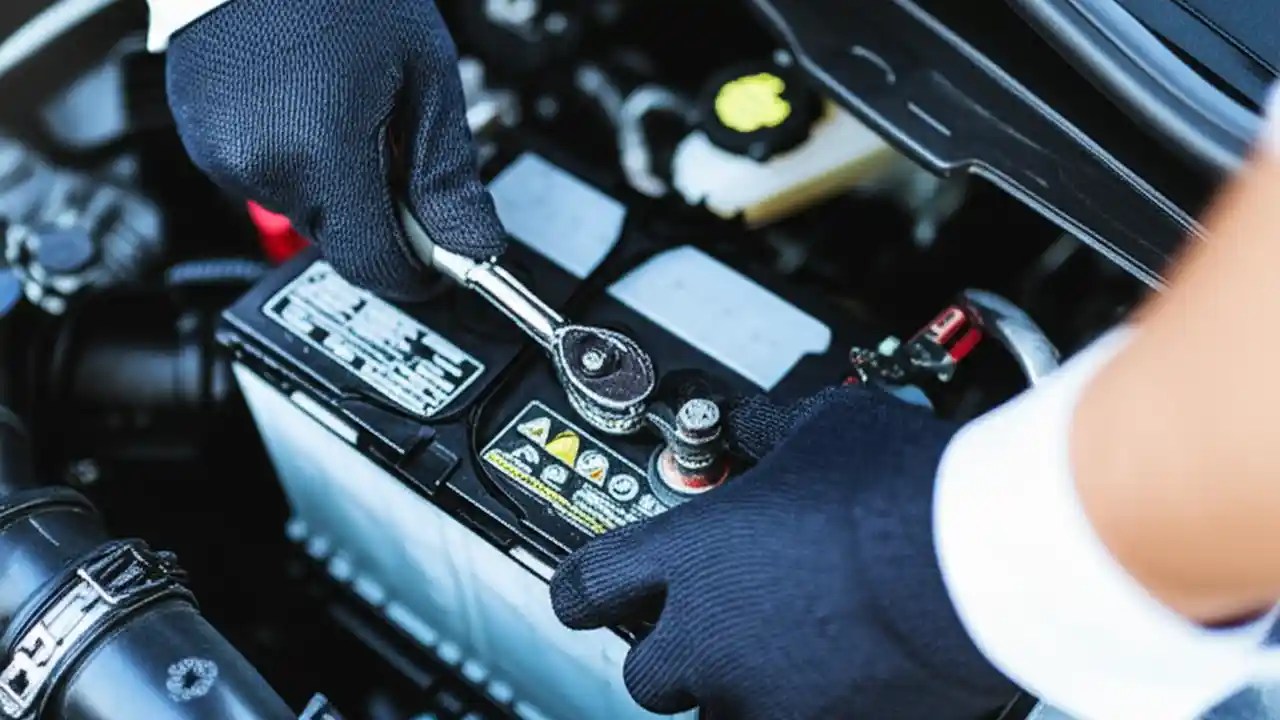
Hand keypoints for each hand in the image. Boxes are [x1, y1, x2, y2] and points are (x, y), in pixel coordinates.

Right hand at [165, 0, 504, 299]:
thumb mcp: (426, 79)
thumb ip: (448, 176)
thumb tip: (473, 247)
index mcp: (320, 153)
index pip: (375, 266)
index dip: (415, 269)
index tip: (439, 255)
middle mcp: (261, 165)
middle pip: (341, 240)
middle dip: (378, 209)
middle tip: (394, 143)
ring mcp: (222, 155)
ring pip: (305, 211)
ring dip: (336, 182)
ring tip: (345, 109)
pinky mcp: (201, 141)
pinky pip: (268, 179)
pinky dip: (297, 159)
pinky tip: (307, 106)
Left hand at [550, 387, 1016, 718]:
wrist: (983, 563)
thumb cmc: (905, 490)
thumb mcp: (823, 430)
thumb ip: (770, 438)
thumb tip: (760, 428)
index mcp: (691, 554)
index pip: (585, 585)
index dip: (579, 590)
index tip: (584, 592)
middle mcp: (708, 635)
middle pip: (646, 670)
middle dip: (673, 651)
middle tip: (717, 623)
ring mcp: (761, 697)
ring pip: (716, 715)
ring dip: (739, 691)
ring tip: (791, 654)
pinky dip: (806, 708)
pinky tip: (842, 677)